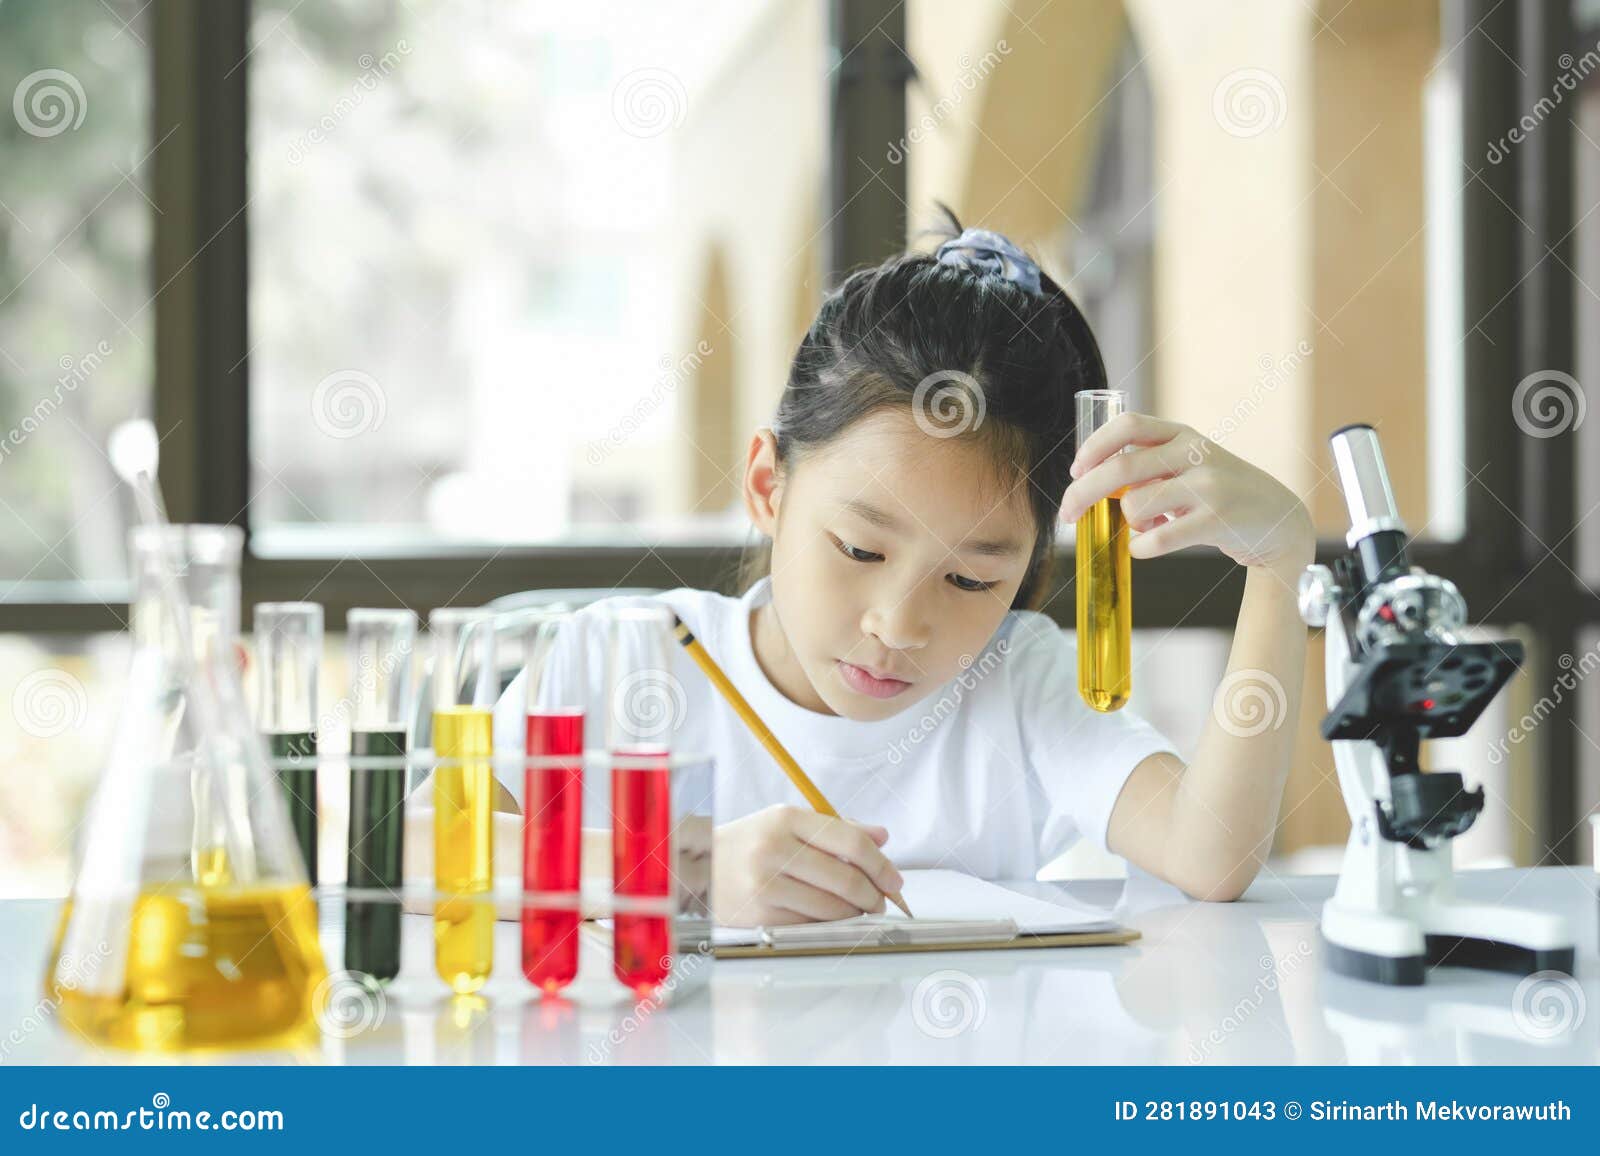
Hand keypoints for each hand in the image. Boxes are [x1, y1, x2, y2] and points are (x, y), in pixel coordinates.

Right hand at [712, 804, 903, 927]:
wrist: (697, 868)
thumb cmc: (750, 843)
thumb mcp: (787, 823)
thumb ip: (837, 828)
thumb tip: (882, 837)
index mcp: (786, 818)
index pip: (851, 841)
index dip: (881, 864)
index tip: (894, 878)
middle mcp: (775, 849)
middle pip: (846, 878)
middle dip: (874, 894)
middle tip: (881, 900)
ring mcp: (766, 884)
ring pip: (832, 907)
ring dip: (855, 913)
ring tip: (859, 909)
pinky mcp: (760, 915)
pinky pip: (810, 924)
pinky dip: (829, 924)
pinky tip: (830, 917)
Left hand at [1060, 412, 1313, 579]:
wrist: (1280, 522)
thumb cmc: (1222, 495)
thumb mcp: (1190, 466)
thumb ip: (1149, 468)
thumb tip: (1091, 483)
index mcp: (1183, 435)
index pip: (1129, 425)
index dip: (1093, 445)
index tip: (1074, 471)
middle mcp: (1195, 453)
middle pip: (1120, 467)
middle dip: (1082, 493)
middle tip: (1067, 514)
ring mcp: (1208, 485)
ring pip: (1135, 505)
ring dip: (1128, 523)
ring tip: (1149, 526)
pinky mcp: (1216, 520)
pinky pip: (1156, 538)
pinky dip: (1141, 547)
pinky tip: (1147, 546)